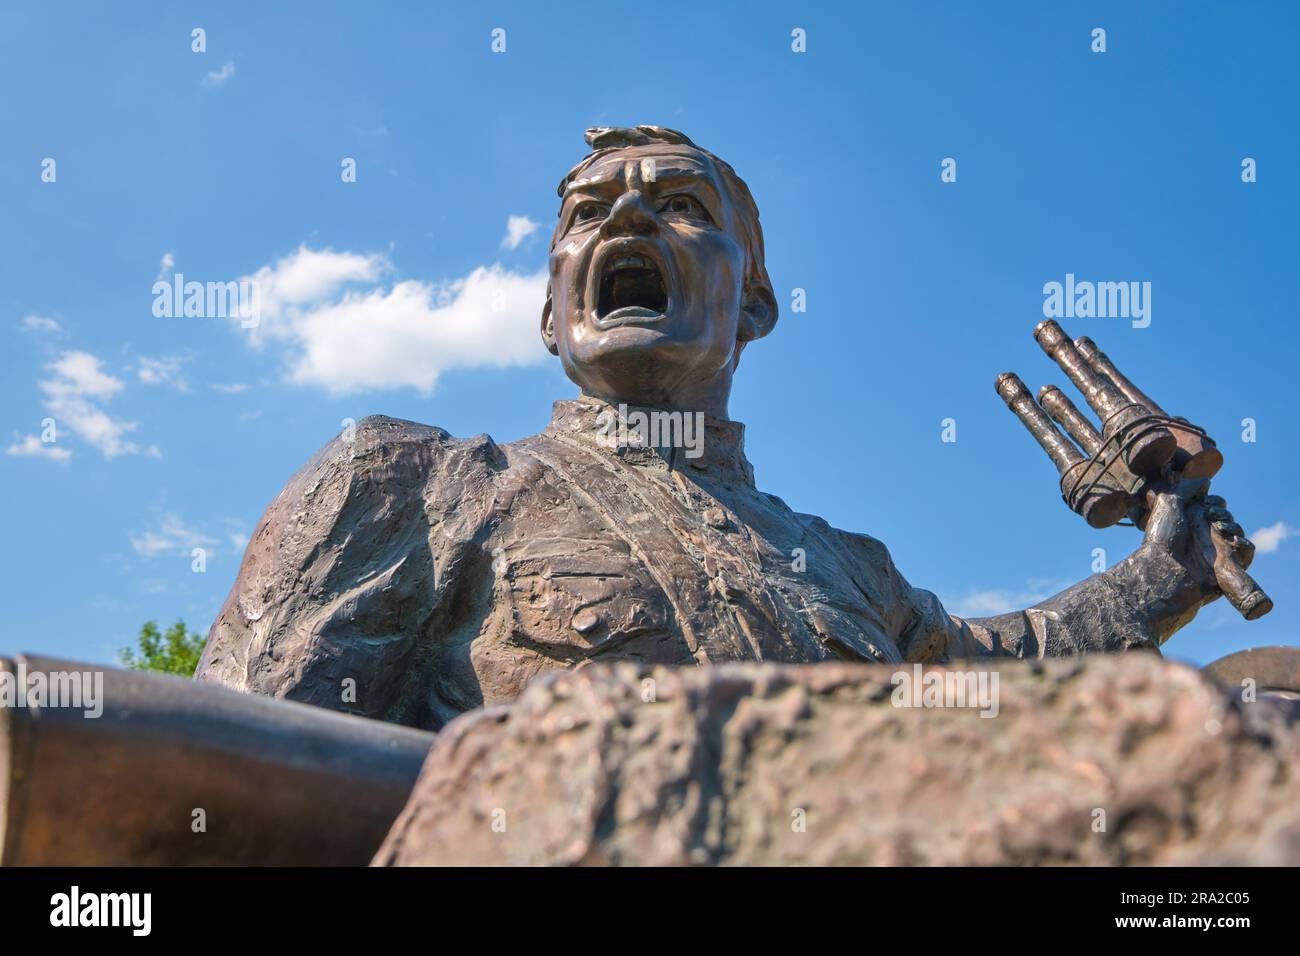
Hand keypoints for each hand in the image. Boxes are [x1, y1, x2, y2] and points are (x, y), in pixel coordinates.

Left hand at [1127, 479, 1258, 638]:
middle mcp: (1202, 535)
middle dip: (1222, 513)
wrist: (1165, 568)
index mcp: (1190, 521)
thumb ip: (1187, 488)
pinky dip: (1244, 545)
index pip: (1215, 506)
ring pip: (1237, 533)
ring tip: (1219, 530)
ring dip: (1233, 527)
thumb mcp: (1168, 502)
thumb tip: (1206, 482)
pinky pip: (1246, 553)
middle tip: (1210, 516)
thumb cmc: (1162, 535)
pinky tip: (1232, 541)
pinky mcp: (1226, 566)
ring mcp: (1215, 551)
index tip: (1206, 504)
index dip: (1214, 502)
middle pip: (1227, 518)